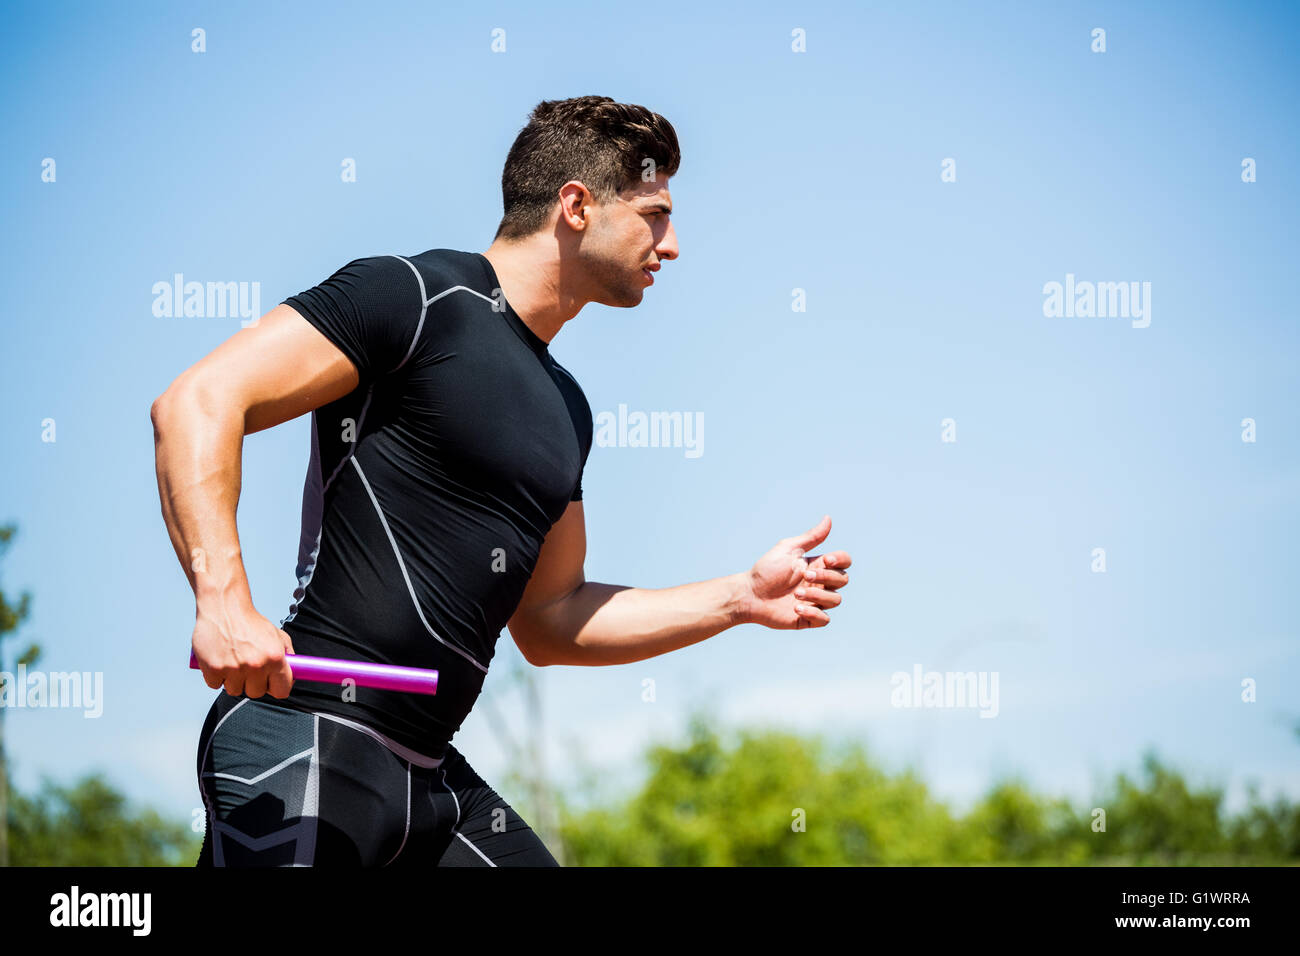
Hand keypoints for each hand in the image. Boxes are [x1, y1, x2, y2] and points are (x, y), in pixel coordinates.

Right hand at [192, 597, 295, 698]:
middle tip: (248, 667)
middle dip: (253, 683)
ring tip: (233, 660)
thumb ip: (288, 655)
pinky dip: (215, 676)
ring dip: (233, 680)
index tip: (272, 684)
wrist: (224, 607)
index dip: (276, 688)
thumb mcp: (277, 635)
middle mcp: (256, 665)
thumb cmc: (250, 621)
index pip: (282, 691)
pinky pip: (215, 685)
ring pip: (235, 691)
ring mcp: (233, 668)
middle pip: (256, 693)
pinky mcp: (213, 669)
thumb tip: (294, 673)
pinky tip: (220, 659)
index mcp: (275, 658)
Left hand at [740, 515, 851, 629]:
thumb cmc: (766, 570)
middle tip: (804, 575)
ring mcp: (816, 601)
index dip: (841, 560)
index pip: (844, 562)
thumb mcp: (788, 550)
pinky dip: (814, 613)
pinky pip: (825, 620)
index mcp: (817, 565)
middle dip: (826, 577)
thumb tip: (829, 518)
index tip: (826, 560)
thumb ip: (811, 537)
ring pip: (835, 600)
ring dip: (817, 595)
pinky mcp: (809, 619)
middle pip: (843, 579)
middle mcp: (819, 583)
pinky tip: (796, 608)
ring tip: (796, 594)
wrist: (749, 594)